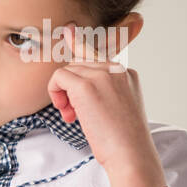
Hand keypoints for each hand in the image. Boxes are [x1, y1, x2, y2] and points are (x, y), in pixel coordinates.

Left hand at [48, 25, 167, 186]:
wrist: (131, 154)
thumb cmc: (122, 139)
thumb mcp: (114, 108)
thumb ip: (99, 91)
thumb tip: (72, 83)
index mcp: (126, 74)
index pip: (96, 54)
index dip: (79, 44)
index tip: (69, 31)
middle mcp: (116, 69)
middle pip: (76, 64)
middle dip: (68, 88)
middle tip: (72, 112)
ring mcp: (103, 75)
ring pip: (66, 71)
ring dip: (62, 94)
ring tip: (72, 116)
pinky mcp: (87, 85)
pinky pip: (59, 78)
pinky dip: (56, 94)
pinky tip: (67, 112)